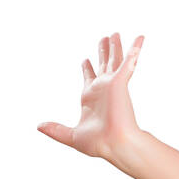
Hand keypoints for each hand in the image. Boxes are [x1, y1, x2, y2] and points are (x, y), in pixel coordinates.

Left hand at [38, 32, 144, 162]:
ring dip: (115, 47)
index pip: (89, 78)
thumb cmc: (98, 143)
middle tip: (104, 39)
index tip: (85, 60)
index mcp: (91, 98)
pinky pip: (129, 62)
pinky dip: (135, 49)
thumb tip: (39, 126)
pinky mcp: (120, 82)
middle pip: (103, 65)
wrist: (115, 144)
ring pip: (114, 60)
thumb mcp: (71, 135)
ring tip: (114, 34)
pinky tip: (139, 37)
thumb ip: (56, 129)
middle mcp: (102, 88)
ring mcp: (112, 84)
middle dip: (103, 52)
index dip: (87, 68)